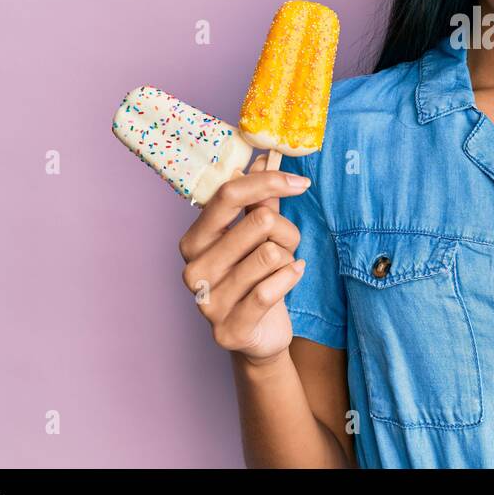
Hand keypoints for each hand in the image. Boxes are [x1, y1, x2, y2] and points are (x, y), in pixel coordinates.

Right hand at [177, 153, 312, 363]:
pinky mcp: (228, 330)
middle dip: (286, 230)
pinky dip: (290, 278)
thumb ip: (259, 200)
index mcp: (195, 240)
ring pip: (271, 253)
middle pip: (258, 222)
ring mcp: (207, 302)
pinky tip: (290, 278)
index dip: (268, 182)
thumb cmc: (257, 278)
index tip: (299, 183)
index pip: (228, 194)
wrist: (259, 336)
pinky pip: (271, 289)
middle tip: (287, 246)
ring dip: (289, 258)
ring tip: (282, 269)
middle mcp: (194, 269)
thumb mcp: (257, 236)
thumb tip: (263, 158)